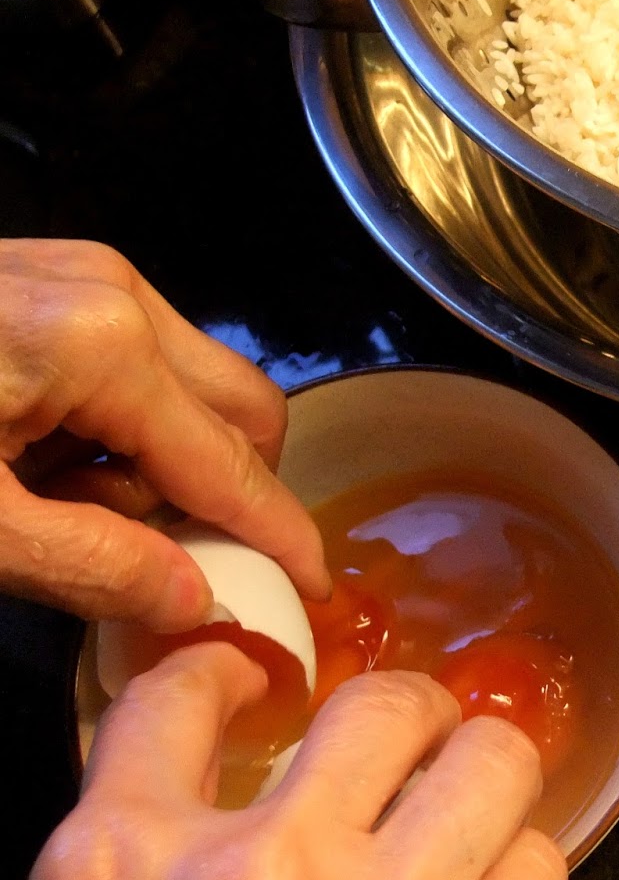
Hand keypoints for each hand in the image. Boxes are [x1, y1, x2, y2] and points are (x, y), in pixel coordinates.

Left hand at [0, 239, 329, 629]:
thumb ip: (92, 566)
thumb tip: (192, 600)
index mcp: (102, 348)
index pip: (229, 464)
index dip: (277, 534)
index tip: (312, 587)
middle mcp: (117, 297)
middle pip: (245, 410)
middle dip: (224, 492)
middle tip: (165, 555)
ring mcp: (90, 278)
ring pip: (197, 388)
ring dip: (165, 462)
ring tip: (68, 504)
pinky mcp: (61, 283)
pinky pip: (143, 364)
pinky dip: (122, 428)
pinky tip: (46, 460)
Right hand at [21, 643, 567, 879]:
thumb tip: (211, 819)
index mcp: (123, 873)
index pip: (170, 702)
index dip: (225, 672)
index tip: (256, 680)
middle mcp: (261, 870)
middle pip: (378, 705)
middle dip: (405, 714)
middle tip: (407, 740)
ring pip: (491, 757)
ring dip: (487, 774)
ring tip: (470, 803)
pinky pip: (544, 863)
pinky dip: (526, 868)